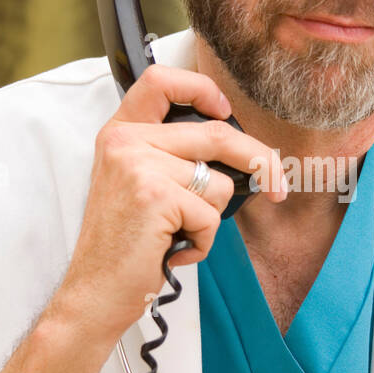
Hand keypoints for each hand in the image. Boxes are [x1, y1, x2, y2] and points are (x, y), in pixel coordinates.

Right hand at [59, 65, 285, 338]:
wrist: (95, 291)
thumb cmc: (123, 246)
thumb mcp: (136, 185)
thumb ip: (170, 157)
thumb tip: (239, 152)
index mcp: (120, 132)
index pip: (161, 81)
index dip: (201, 88)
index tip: (226, 111)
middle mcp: (126, 141)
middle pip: (217, 133)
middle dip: (259, 160)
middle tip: (277, 186)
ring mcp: (139, 166)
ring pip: (219, 183)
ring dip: (211, 219)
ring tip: (177, 235)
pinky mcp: (155, 196)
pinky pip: (210, 215)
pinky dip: (202, 241)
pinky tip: (173, 250)